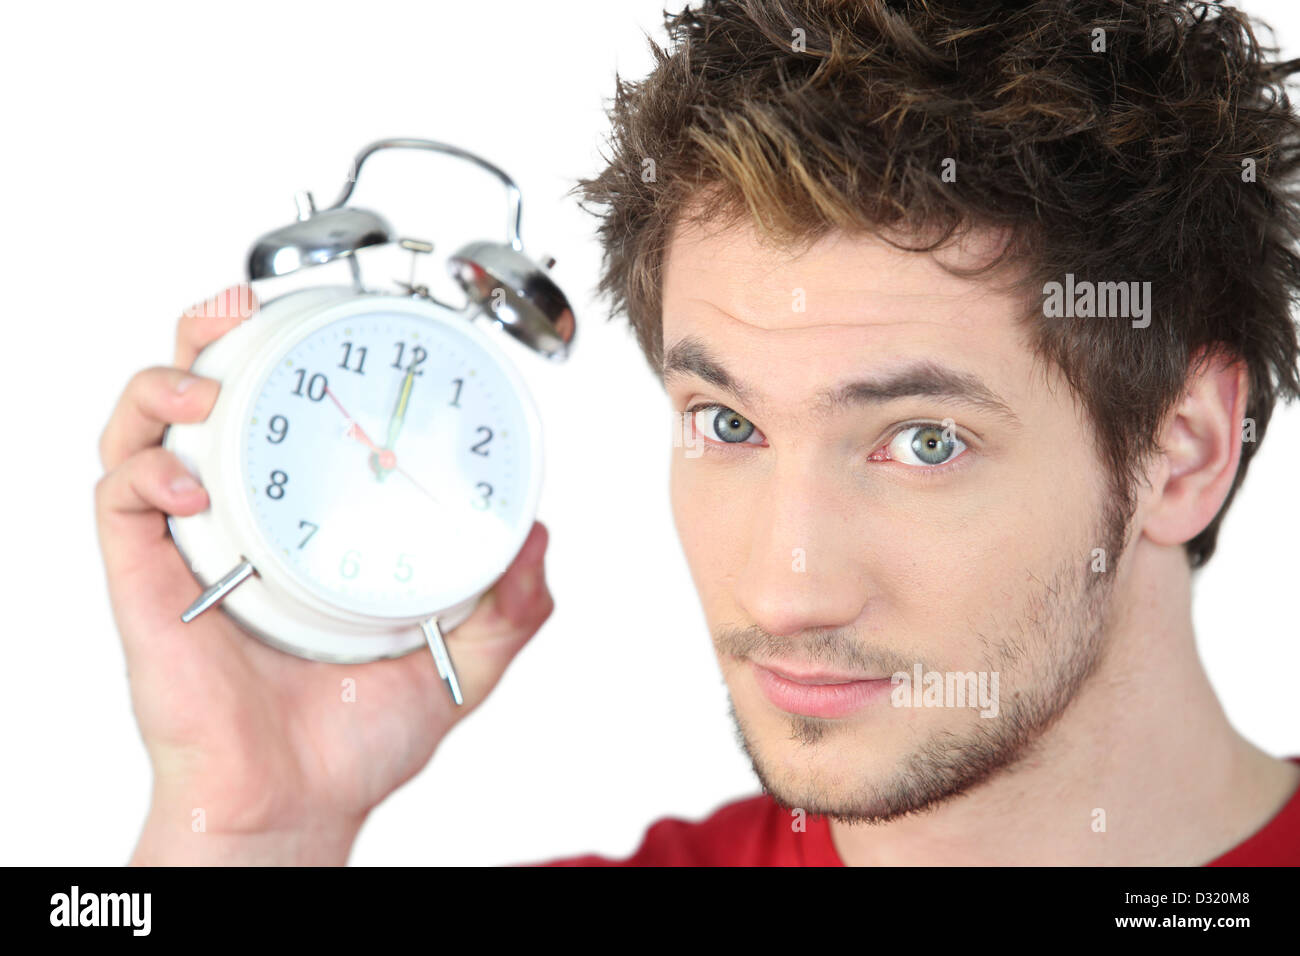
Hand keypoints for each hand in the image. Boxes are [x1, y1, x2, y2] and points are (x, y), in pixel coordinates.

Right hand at [95, 285, 554, 864]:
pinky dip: (145, 466)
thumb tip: (539, 538)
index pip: (293, 420)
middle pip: (209, 400)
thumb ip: (510, 604)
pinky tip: (190, 476)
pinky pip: (120, 498)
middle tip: (243, 308)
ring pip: (148, 429)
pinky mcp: (147, 578)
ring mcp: (192, 544)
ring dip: (165, 383)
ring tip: (203, 380)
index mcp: (307, 526)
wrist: (297, 803)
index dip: (299, 359)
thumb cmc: (357, 738)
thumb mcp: (460, 659)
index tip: (334, 321)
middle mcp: (245, 520)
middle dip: (213, 337)